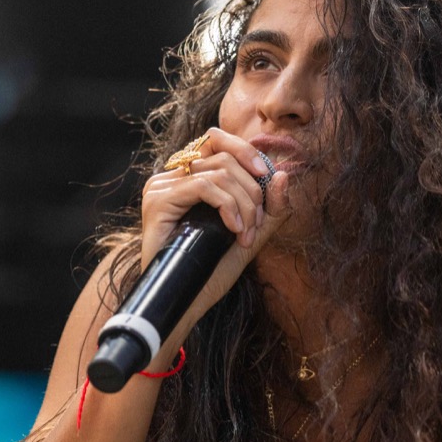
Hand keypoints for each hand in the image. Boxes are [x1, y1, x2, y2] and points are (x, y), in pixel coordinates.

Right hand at [140, 127, 294, 332]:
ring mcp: (161, 187)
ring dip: (244, 204)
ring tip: (246, 234)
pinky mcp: (157, 201)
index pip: (215, 139)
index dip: (245, 150)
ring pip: (217, 171)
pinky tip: (234, 230)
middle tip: (256, 225)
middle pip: (223, 156)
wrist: (184, 302)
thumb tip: (284, 175)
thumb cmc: (211, 271)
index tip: (266, 176)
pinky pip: (202, 186)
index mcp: (187, 177)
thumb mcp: (250, 236)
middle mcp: (171, 177)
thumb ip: (269, 209)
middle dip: (252, 190)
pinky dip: (227, 206)